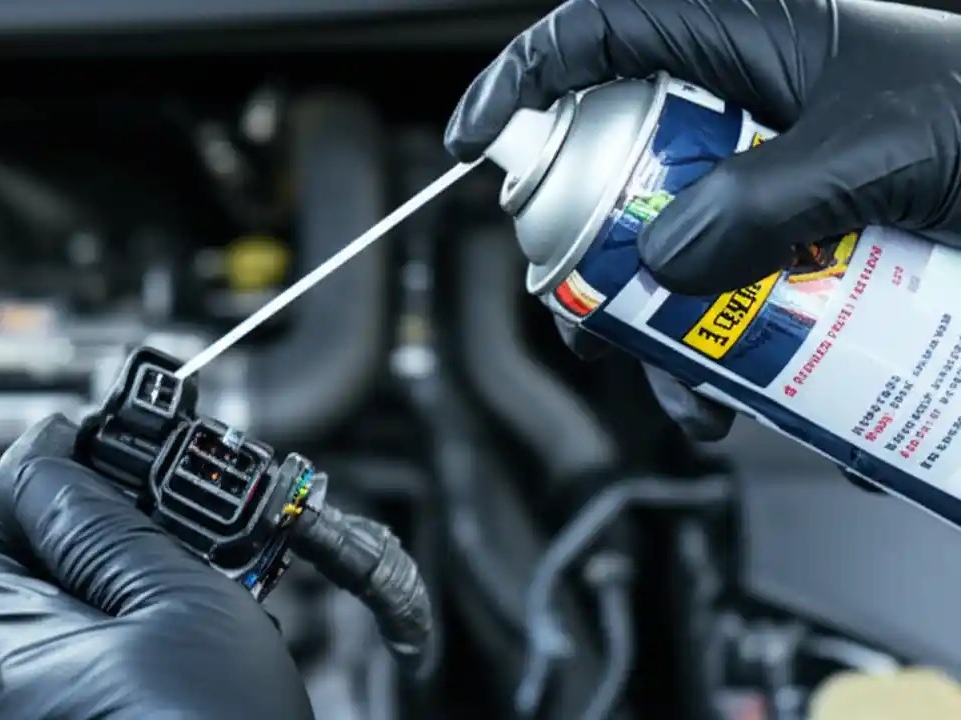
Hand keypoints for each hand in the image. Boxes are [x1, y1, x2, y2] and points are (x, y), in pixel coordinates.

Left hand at [0, 415, 313, 719]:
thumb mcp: (187, 608)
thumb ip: (107, 529)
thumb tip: (52, 461)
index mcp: (18, 655)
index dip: (26, 479)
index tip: (70, 440)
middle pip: (12, 585)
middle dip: (71, 539)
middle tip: (137, 505)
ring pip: (48, 632)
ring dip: (98, 593)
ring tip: (172, 581)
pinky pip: (68, 675)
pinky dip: (107, 644)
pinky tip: (165, 642)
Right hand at [445, 0, 960, 438]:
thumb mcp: (882, 149)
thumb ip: (764, 199)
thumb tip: (662, 263)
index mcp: (748, 36)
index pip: (598, 35)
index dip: (520, 83)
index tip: (473, 146)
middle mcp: (748, 105)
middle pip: (617, 169)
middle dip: (591, 262)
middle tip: (587, 322)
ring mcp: (776, 176)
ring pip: (677, 253)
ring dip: (674, 340)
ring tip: (705, 405)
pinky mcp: (810, 236)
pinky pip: (745, 295)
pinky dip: (749, 359)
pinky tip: (782, 406)